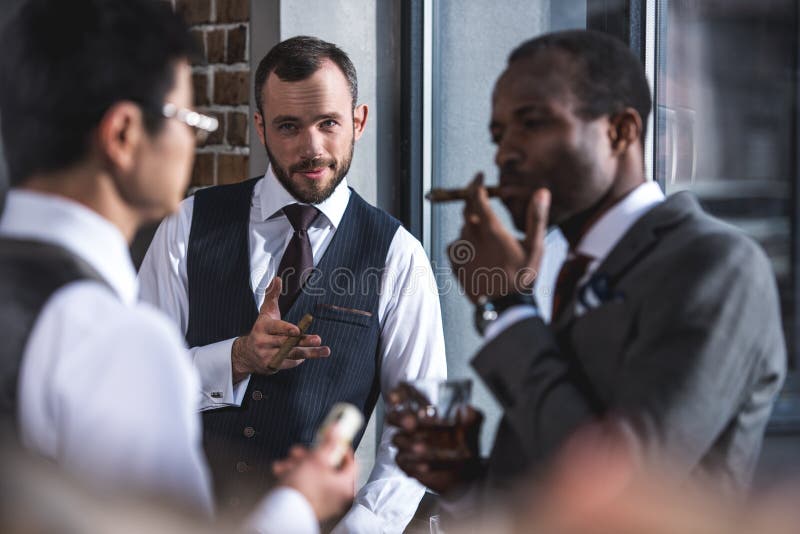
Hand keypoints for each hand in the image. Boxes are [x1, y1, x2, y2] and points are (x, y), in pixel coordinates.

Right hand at [231, 277, 329, 381]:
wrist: (246, 354)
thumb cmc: (262, 329)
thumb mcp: (265, 312)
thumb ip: (272, 295)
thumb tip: (277, 278)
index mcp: (262, 327)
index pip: (275, 327)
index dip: (286, 329)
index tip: (297, 330)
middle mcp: (263, 342)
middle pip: (286, 341)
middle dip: (303, 341)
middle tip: (318, 339)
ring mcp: (267, 356)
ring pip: (291, 354)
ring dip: (310, 353)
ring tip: (325, 350)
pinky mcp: (272, 366)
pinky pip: (289, 363)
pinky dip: (300, 360)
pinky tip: (312, 355)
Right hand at [273, 428, 356, 521]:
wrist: (283, 512)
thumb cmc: (303, 488)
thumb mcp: (316, 459)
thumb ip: (329, 443)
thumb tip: (338, 429)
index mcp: (346, 486)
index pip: (351, 462)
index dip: (341, 448)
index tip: (332, 441)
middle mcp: (338, 496)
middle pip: (327, 468)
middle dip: (309, 456)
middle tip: (299, 451)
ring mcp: (325, 502)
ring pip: (313, 476)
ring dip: (298, 465)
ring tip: (286, 462)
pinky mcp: (312, 505)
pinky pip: (307, 486)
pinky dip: (296, 476)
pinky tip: (282, 471)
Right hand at [387, 384, 483, 495]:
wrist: (466, 470)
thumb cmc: (464, 442)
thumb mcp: (472, 424)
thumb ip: (470, 416)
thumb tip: (468, 411)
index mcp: (424, 410)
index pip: (404, 396)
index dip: (397, 395)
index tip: (396, 398)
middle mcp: (413, 425)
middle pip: (394, 416)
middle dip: (399, 418)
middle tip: (411, 422)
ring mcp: (408, 443)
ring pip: (397, 439)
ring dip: (408, 443)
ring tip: (422, 448)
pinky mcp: (408, 462)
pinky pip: (403, 461)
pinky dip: (413, 464)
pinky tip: (426, 465)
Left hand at [448, 173, 549, 302]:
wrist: (504, 307)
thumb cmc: (522, 277)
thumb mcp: (535, 247)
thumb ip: (537, 217)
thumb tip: (542, 192)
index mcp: (491, 231)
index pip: (476, 198)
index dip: (476, 184)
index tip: (479, 177)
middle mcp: (472, 238)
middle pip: (466, 212)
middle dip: (473, 204)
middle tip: (481, 202)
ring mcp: (461, 252)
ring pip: (462, 230)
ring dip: (471, 228)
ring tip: (486, 239)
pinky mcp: (454, 265)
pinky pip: (454, 247)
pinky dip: (463, 245)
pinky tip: (476, 253)